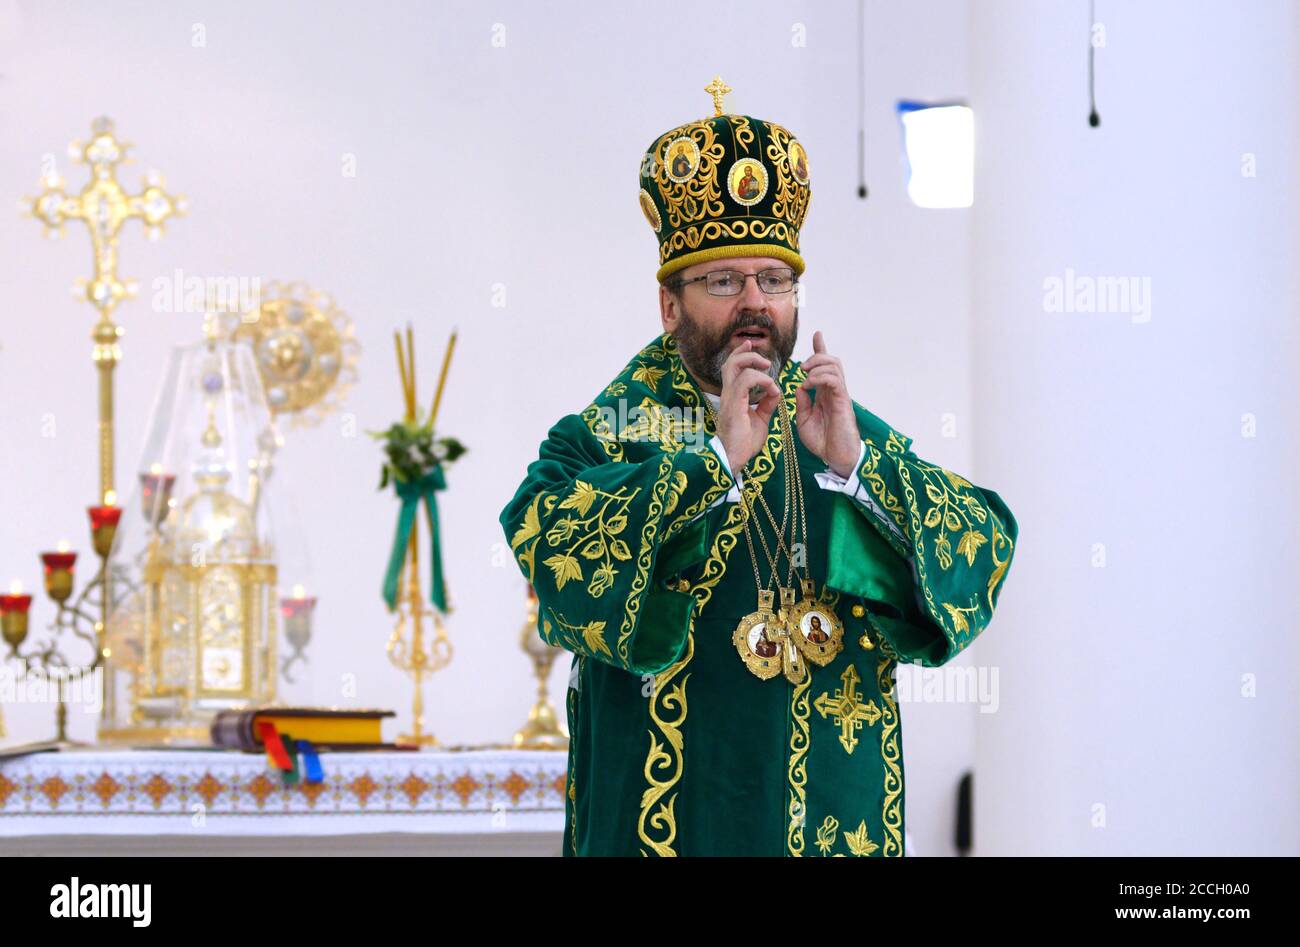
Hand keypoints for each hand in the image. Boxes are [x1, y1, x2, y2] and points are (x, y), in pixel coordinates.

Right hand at [716, 340, 781, 473]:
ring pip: (736, 367)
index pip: (732, 368)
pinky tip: (771, 388)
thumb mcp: (761, 419)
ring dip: (755, 365)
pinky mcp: (733, 405)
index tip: (751, 344)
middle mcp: (728, 394)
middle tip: (765, 361)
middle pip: (731, 362)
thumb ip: (766, 404)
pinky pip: (745, 381)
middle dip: (747, 354)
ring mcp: (729, 398)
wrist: (733, 459)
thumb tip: (775, 391)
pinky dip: (761, 380)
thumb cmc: (744, 442)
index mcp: (732, 396)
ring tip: (769, 372)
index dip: (741, 353)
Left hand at [795, 331, 860, 477]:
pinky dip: (819, 377)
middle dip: (817, 354)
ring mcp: (840, 395)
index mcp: (825, 393)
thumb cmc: (823, 441)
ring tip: (804, 374)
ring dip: (817, 364)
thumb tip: (799, 387)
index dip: (821, 349)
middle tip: (801, 366)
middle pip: (831, 360)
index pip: (824, 366)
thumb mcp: (804, 420)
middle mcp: (834, 390)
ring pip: (834, 366)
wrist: (836, 458)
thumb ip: (802, 402)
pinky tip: (808, 385)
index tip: (817, 334)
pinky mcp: (842, 401)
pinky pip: (834, 380)